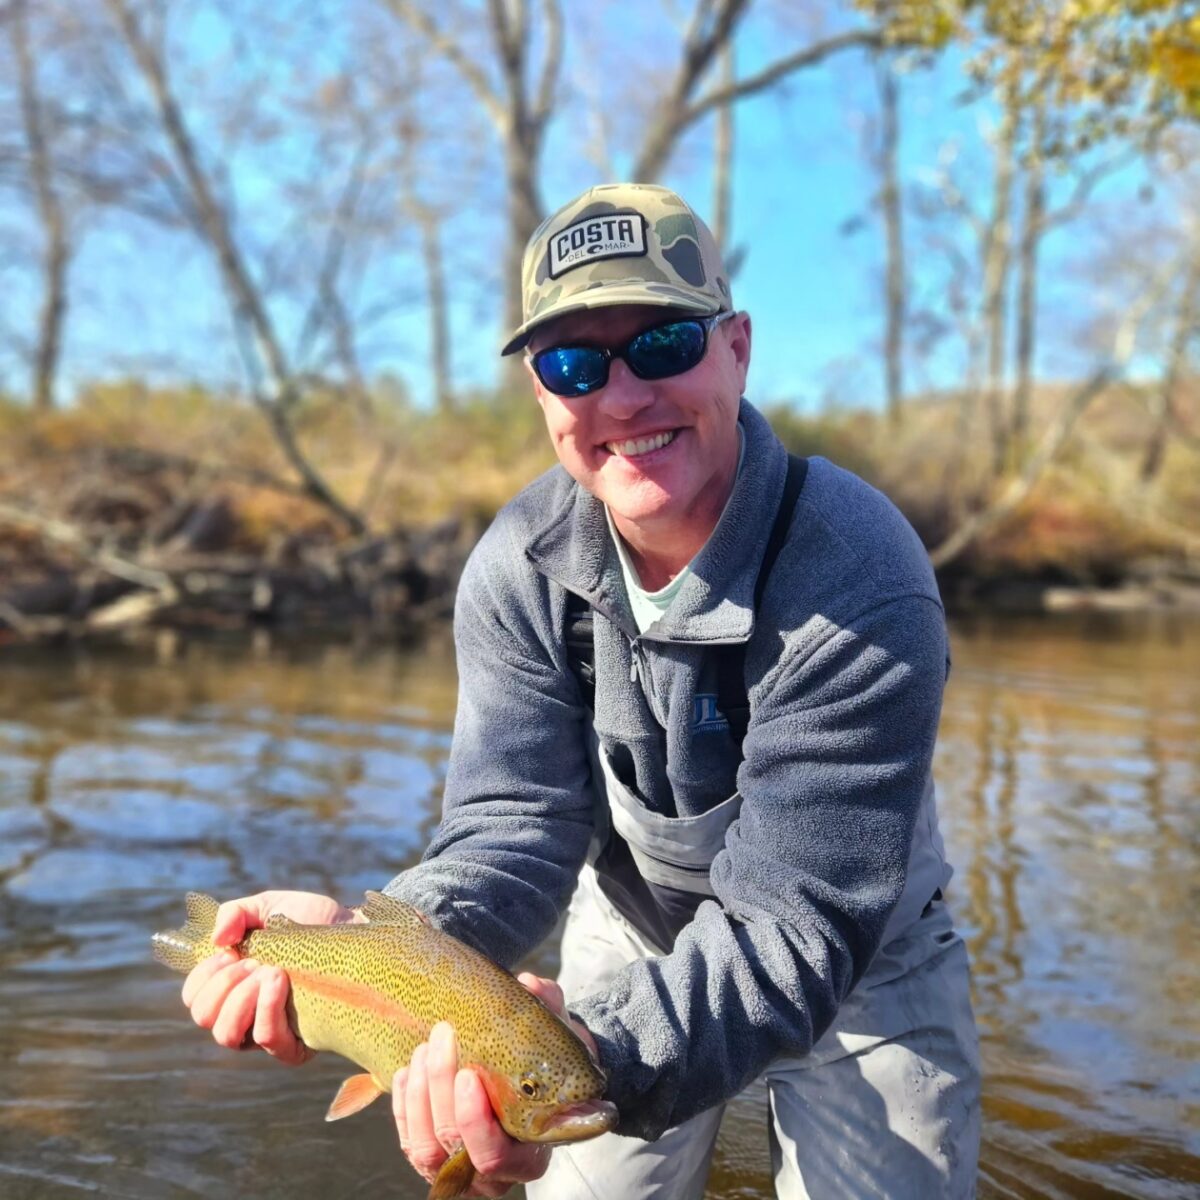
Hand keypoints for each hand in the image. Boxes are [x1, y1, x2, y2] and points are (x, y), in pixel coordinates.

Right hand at [181, 889, 359, 1064]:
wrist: (352, 928)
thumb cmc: (309, 920)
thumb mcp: (268, 907)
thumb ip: (234, 914)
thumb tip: (217, 941)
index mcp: (231, 986)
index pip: (194, 999)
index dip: (204, 976)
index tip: (230, 952)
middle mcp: (244, 1015)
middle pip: (205, 1018)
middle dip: (225, 984)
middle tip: (255, 961)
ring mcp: (268, 1033)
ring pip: (229, 1035)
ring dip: (242, 998)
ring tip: (271, 971)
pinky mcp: (296, 1046)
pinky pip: (269, 1041)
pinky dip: (267, 1009)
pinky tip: (280, 981)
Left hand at [393, 973, 598, 1197]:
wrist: (525, 1083)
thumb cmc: (544, 1067)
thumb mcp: (556, 1041)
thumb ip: (550, 1011)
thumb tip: (530, 984)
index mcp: (528, 1155)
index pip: (497, 1157)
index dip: (476, 1121)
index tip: (469, 1075)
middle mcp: (491, 1176)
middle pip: (454, 1144)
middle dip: (441, 1089)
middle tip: (442, 1037)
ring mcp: (458, 1170)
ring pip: (425, 1146)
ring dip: (421, 1093)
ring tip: (425, 1047)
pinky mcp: (432, 1158)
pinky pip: (409, 1140)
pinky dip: (404, 1105)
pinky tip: (409, 1068)